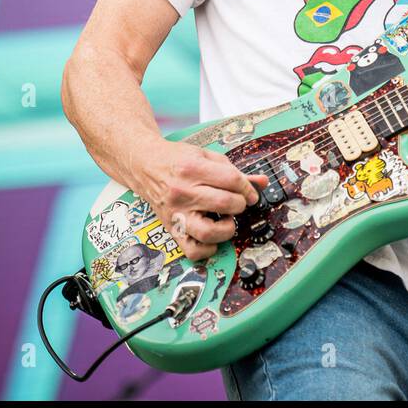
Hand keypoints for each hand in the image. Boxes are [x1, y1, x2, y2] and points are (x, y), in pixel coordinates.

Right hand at [135, 139, 259, 260]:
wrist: (145, 166)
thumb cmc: (177, 160)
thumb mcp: (206, 157)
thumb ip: (234, 171)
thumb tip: (262, 182)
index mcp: (193, 169)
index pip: (231, 180)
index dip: (248, 188)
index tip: (250, 192)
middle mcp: (183, 192)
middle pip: (225, 203)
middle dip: (240, 203)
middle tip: (238, 202)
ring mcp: (177, 213)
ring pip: (209, 232)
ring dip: (227, 228)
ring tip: (227, 219)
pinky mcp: (172, 228)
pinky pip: (192, 250)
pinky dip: (208, 248)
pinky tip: (214, 236)